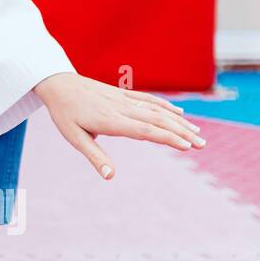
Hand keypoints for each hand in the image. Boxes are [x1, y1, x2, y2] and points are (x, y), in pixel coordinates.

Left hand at [32, 72, 204, 180]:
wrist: (57, 83)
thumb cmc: (64, 114)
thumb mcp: (74, 137)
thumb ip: (95, 157)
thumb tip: (110, 177)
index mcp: (110, 120)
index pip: (145, 130)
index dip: (167, 138)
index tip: (186, 147)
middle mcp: (121, 108)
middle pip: (157, 120)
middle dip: (181, 133)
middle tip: (202, 145)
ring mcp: (124, 99)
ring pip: (156, 110)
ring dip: (178, 122)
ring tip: (197, 134)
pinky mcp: (122, 94)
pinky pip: (148, 100)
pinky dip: (165, 107)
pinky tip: (179, 115)